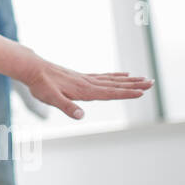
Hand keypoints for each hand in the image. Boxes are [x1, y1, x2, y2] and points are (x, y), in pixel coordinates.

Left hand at [21, 59, 152, 119]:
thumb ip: (66, 107)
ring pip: (112, 80)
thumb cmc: (41, 85)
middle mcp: (88, 83)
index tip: (142, 92)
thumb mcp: (51, 98)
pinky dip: (115, 76)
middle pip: (116, 85)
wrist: (33, 69)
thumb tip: (81, 116)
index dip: (126, 93)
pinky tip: (123, 74)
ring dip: (129, 80)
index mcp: (84, 90)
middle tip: (152, 82)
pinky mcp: (81, 77)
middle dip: (134, 85)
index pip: (110, 92)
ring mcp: (85, 79)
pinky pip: (103, 76)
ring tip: (143, 78)